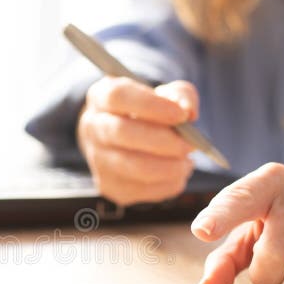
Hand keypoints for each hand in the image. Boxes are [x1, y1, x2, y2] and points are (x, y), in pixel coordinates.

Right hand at [77, 76, 197, 205]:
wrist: (120, 140)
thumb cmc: (145, 113)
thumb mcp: (162, 94)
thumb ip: (180, 95)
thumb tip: (188, 111)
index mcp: (102, 96)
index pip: (118, 97)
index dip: (151, 106)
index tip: (181, 115)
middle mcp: (93, 127)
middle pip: (122, 132)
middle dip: (163, 141)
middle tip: (189, 145)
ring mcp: (97, 160)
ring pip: (133, 167)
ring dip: (169, 167)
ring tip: (187, 161)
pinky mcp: (108, 186)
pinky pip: (142, 190)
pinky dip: (168, 184)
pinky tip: (178, 173)